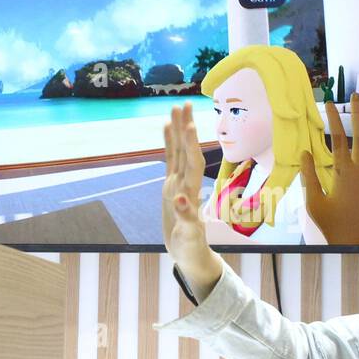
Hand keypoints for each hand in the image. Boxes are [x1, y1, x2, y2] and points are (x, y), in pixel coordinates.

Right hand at [163, 102, 222, 297]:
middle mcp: (186, 183)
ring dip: (177, 130)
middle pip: (186, 151)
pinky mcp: (170, 187)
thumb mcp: (188, 236)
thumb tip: (180, 198)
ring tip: (174, 108)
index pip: (192, 163)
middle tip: (182, 104)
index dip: (190, 145)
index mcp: (190, 192)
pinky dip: (168, 144)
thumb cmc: (191, 249)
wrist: (190, 255)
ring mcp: (178, 183)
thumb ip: (186, 217)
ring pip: (178, 151)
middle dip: (184, 128)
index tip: (189, 125)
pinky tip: (166, 127)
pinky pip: (169, 160)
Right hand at [302, 94, 358, 245]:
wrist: (355, 239)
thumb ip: (310, 175)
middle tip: (354, 95)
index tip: (328, 103)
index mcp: (344, 172)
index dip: (333, 118)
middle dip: (356, 113)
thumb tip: (304, 152)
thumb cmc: (331, 223)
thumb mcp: (314, 201)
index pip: (339, 138)